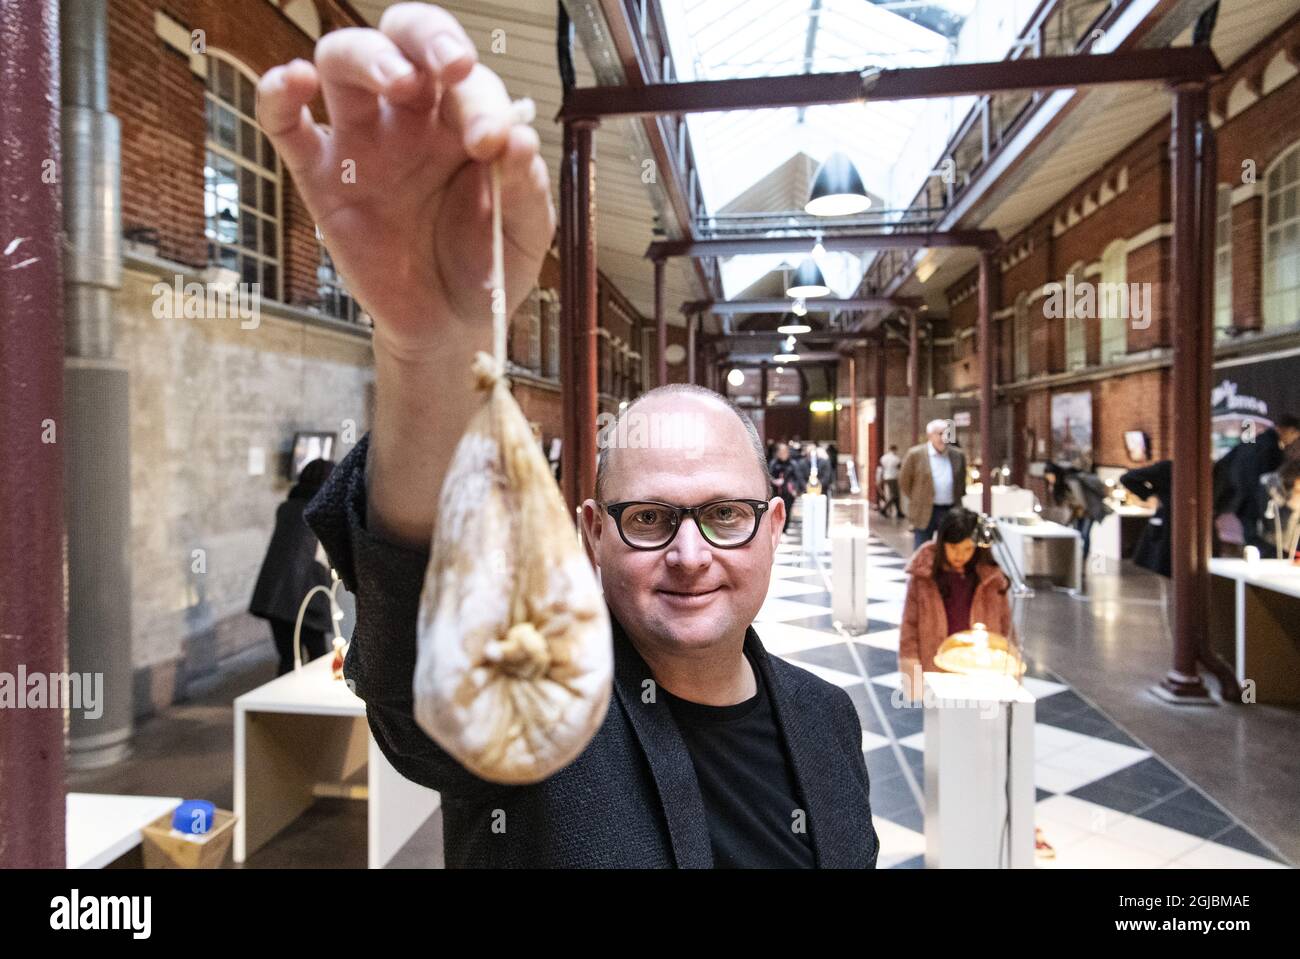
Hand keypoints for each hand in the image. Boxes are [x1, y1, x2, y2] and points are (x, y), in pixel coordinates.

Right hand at [255, 3, 554, 360]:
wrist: (451, 327)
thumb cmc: (488, 268)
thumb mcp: (526, 232)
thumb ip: (525, 186)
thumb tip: (517, 137)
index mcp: (464, 120)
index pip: (466, 80)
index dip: (480, 98)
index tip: (492, 142)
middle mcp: (412, 119)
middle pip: (402, 40)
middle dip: (427, 37)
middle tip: (452, 67)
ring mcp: (363, 143)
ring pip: (344, 63)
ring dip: (368, 56)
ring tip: (398, 79)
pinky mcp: (321, 179)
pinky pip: (287, 126)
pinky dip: (279, 95)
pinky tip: (293, 80)